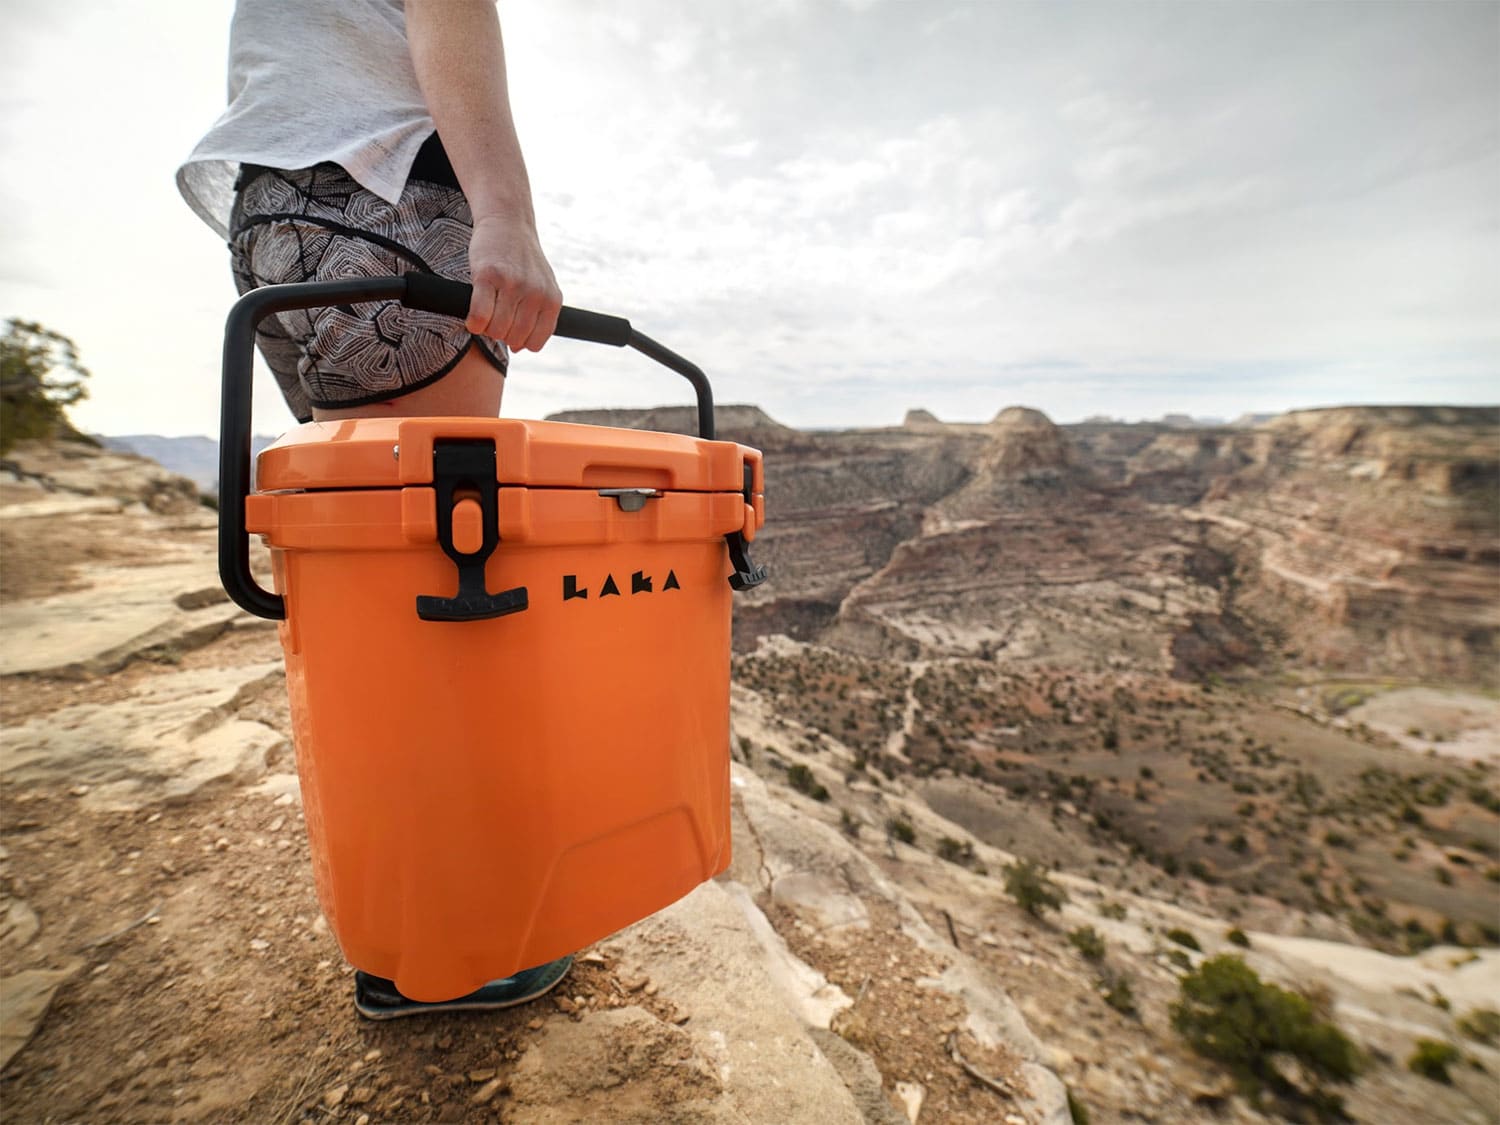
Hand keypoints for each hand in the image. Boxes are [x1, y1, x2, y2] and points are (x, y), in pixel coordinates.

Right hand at [465, 215, 561, 352]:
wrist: (508, 221)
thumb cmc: (522, 258)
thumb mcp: (543, 285)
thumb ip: (539, 314)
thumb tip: (521, 348)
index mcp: (552, 300)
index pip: (536, 342)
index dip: (519, 343)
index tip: (509, 332)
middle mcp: (535, 293)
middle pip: (514, 338)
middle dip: (500, 335)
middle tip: (494, 320)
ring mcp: (512, 284)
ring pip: (496, 329)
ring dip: (486, 329)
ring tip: (484, 315)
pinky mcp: (488, 276)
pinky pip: (480, 315)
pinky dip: (473, 323)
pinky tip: (472, 317)